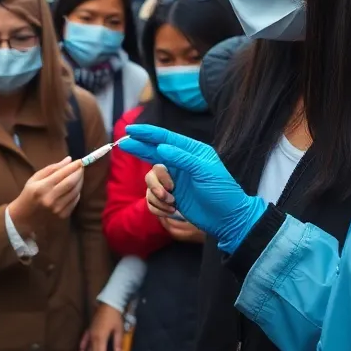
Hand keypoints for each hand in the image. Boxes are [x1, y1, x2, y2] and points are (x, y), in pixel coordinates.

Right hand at [8, 158, 84, 234]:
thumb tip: (69, 160)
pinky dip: (77, 192)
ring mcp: (57, 209)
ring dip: (80, 181)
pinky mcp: (63, 215)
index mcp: (41, 187)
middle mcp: (50, 199)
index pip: (62, 174)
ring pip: (75, 191)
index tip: (80, 160)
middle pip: (71, 182)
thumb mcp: (35, 178)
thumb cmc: (29, 194)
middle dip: (79, 172)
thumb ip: (52, 168)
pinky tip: (74, 187)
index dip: (73, 166)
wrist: (24, 217)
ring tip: (79, 175)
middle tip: (82, 166)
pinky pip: (75, 200)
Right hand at [78, 302, 124, 350]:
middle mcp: (93, 337)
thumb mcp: (119, 330)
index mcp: (100, 338)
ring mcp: (90, 333)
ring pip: (87, 348)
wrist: (108, 304)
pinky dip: (82, 346)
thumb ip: (118, 343)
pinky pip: (84, 340)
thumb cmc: (115, 316)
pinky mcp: (89, 329)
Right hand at [119, 124, 266, 253]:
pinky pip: (152, 196)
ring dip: (157, 191)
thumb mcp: (205, 171)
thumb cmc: (222, 193)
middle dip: (140, 150)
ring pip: (151, 179)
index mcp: (191, 151)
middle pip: (153, 153)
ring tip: (172, 200)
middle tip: (124, 145)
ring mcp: (174, 180)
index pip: (165, 138)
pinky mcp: (170, 197)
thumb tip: (161, 147)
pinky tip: (173, 209)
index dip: (147, 133)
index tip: (131, 130)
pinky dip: (159, 204)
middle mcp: (180, 163)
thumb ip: (182, 158)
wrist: (227, 220)